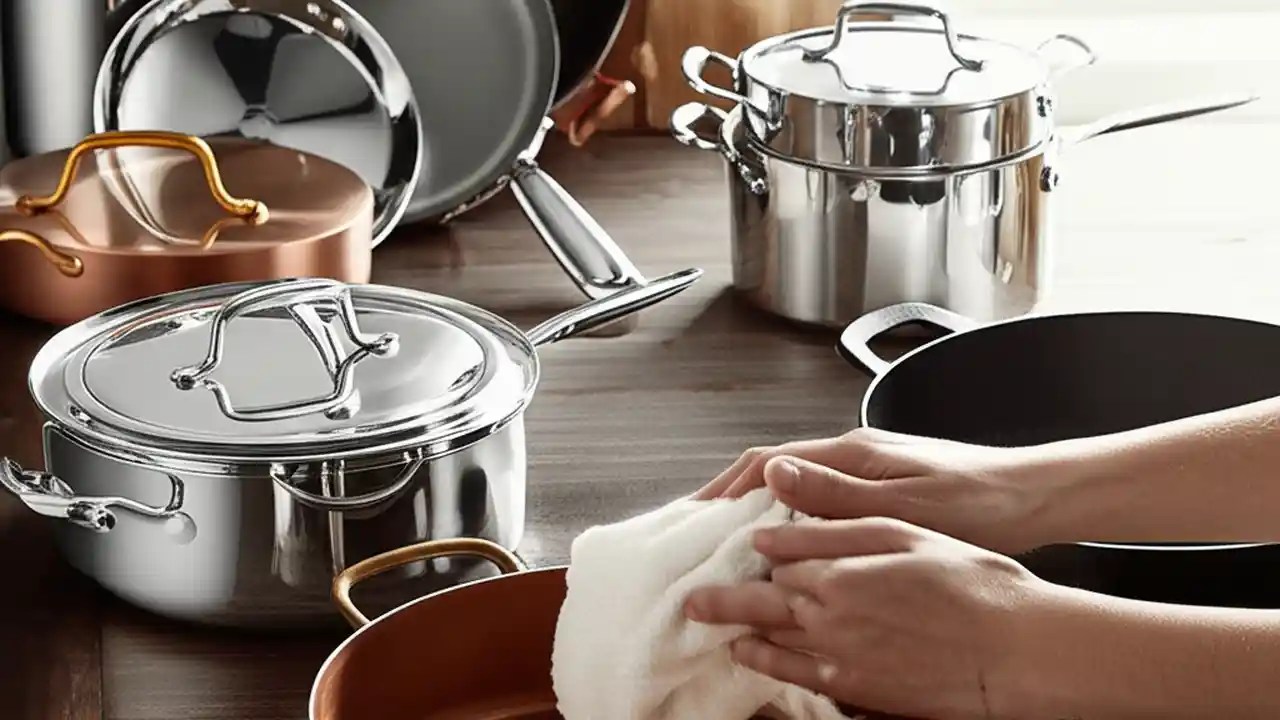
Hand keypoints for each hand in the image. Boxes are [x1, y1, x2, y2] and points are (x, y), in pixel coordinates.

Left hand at [684, 517, 1060, 719]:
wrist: (1017, 653)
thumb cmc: (971, 584)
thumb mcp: (903, 534)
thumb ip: (834, 529)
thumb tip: (774, 529)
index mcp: (837, 573)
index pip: (776, 562)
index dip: (754, 556)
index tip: (733, 550)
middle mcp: (828, 620)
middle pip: (760, 608)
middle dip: (722, 603)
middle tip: (693, 602)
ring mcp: (840, 661)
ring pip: (774, 647)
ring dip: (744, 637)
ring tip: (723, 633)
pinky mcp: (858, 693)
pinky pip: (802, 680)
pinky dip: (775, 668)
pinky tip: (766, 661)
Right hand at [694, 428, 1063, 553]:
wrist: (1035, 499)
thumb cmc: (981, 503)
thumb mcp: (903, 505)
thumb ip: (835, 493)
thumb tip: (773, 474)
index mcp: (852, 454)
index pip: (768, 463)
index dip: (724, 488)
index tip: (694, 517)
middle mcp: (853, 456)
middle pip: (773, 472)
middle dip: (731, 499)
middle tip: (700, 536)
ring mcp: (867, 472)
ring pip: (795, 489)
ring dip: (759, 513)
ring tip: (732, 548)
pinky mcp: (881, 491)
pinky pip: (820, 503)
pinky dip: (793, 524)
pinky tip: (790, 549)